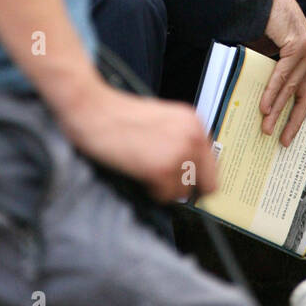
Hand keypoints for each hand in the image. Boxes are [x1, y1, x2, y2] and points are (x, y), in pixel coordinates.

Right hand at [58, 78, 218, 203]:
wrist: (92, 109)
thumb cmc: (117, 114)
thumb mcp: (160, 121)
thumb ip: (179, 140)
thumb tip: (189, 170)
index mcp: (193, 122)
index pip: (213, 164)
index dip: (198, 177)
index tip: (188, 183)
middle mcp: (191, 136)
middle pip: (206, 184)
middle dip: (184, 185)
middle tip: (163, 180)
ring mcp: (178, 153)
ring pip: (182, 192)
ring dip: (163, 187)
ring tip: (143, 167)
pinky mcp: (161, 169)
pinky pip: (164, 196)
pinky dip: (150, 190)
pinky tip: (136, 170)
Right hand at [256, 0, 305, 146]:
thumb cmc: (263, 22)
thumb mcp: (267, 54)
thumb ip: (269, 72)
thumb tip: (262, 101)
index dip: (297, 115)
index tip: (288, 134)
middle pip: (304, 95)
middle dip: (291, 120)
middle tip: (280, 139)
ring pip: (292, 87)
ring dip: (278, 109)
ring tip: (266, 127)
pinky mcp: (300, 44)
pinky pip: (284, 74)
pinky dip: (273, 90)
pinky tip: (265, 105)